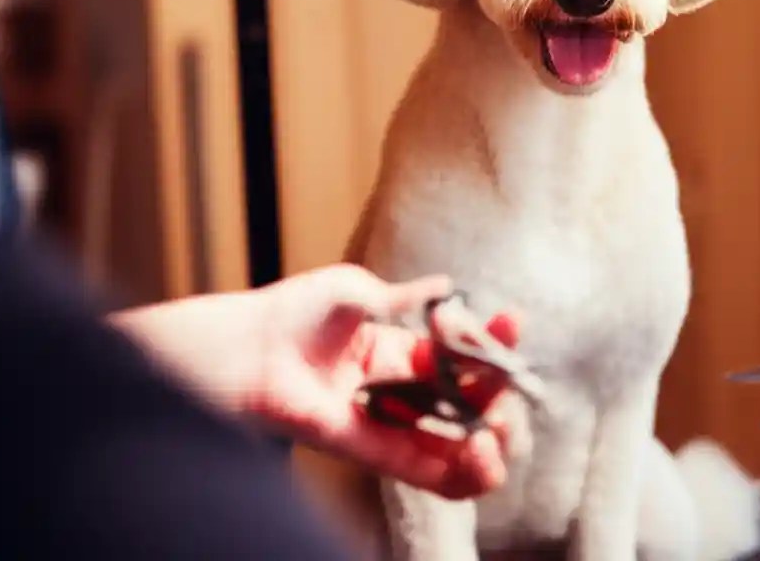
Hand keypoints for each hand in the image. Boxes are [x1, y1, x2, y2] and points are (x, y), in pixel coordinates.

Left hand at [113, 264, 519, 499]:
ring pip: (453, 450)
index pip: (460, 356)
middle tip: (509, 382)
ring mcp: (386, 425)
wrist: (246, 347)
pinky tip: (483, 455)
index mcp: (397, 353)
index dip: (490, 341)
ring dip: (490, 446)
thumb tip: (449, 286)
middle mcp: (397, 394)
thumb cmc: (291, 313)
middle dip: (497, 395)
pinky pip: (423, 472)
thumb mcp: (356, 291)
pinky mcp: (370, 452)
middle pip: (465, 405)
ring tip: (502, 433)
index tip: (513, 320)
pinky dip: (459, 470)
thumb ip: (405, 297)